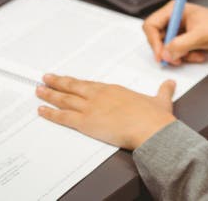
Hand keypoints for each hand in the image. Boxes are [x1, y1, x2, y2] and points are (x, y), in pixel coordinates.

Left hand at [36, 73, 176, 149]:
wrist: (151, 127)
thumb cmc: (154, 116)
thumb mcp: (161, 99)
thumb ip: (163, 91)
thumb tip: (169, 84)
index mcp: (113, 90)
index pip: (89, 85)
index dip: (76, 82)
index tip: (68, 79)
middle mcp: (98, 95)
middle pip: (72, 87)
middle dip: (57, 82)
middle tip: (45, 78)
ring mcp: (90, 108)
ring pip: (64, 99)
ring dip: (49, 95)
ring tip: (38, 91)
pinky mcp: (86, 122)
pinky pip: (63, 117)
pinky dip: (50, 113)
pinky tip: (41, 110)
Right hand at [142, 1, 207, 65]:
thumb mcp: (200, 36)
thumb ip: (180, 45)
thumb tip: (165, 53)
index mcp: (175, 10)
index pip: (151, 25)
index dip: (154, 42)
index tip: (161, 54)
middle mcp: (175, 19)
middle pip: (157, 38)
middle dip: (168, 51)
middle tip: (177, 58)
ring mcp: (180, 30)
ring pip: (167, 48)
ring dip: (179, 55)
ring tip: (193, 54)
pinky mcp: (186, 40)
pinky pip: (177, 52)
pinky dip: (186, 57)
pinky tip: (198, 54)